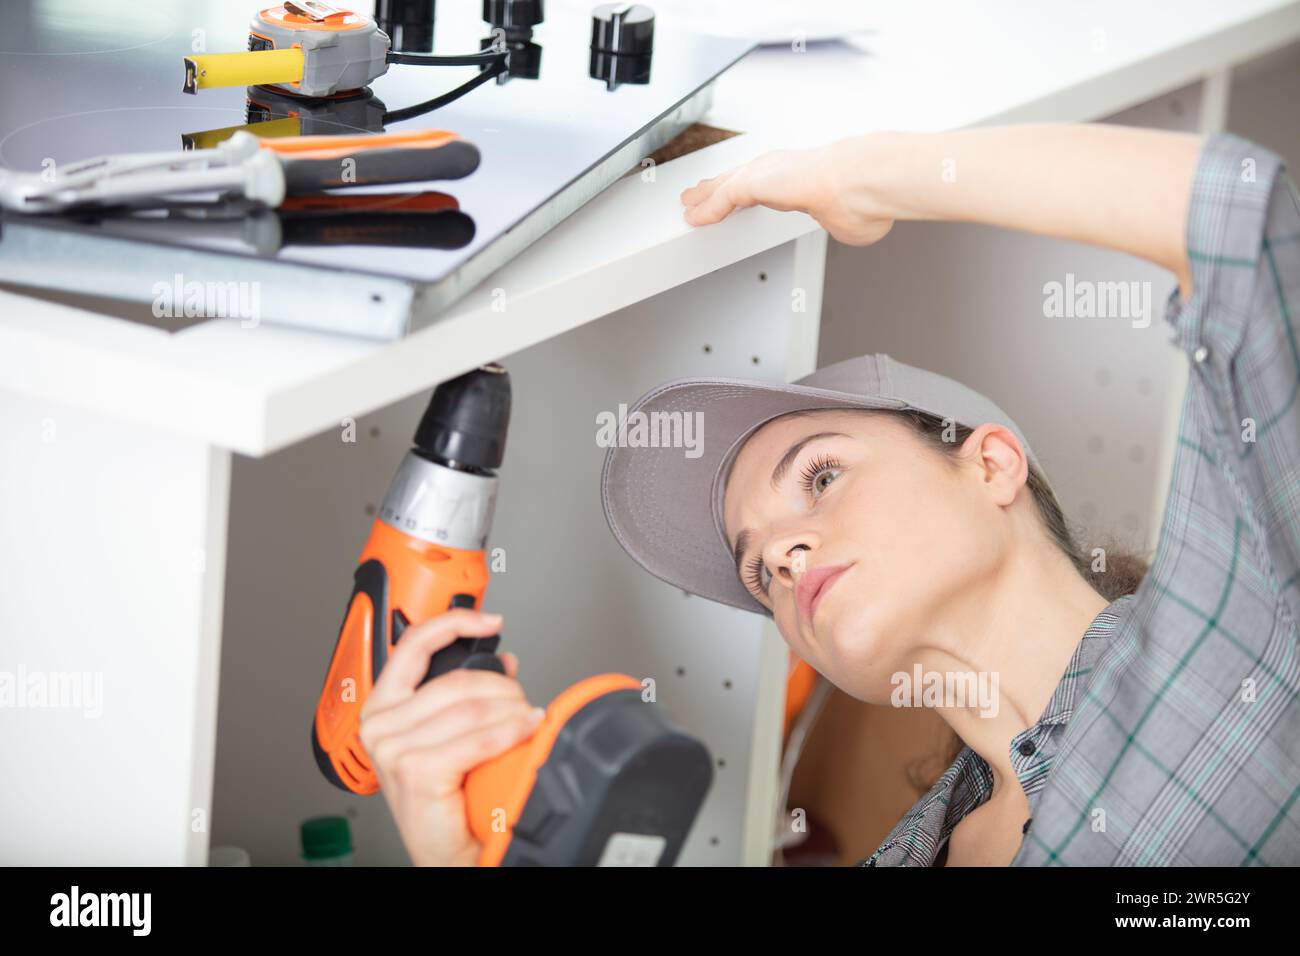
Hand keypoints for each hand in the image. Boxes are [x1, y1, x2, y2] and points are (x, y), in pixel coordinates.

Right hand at [358, 608, 544, 866]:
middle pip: (458, 680)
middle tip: (522, 703)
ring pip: (472, 707)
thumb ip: (467, 695)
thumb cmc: (443, 801)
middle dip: (502, 688)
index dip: (456, 623)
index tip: (490, 620)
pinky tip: (527, 729)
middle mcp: (380, 725)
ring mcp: (394, 748)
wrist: (445, 851)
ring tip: (528, 720)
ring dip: (512, 712)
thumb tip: (504, 662)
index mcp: (382, 707)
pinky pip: (479, 738)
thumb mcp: (450, 736)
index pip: (414, 645)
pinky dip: (510, 732)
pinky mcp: (416, 770)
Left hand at [680, 140, 894, 245]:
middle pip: (740, 178)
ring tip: (688, 203)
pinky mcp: (753, 183)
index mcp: (804, 176)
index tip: (738, 199)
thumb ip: (840, 222)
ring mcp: (766, 174)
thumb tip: (849, 225)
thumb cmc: (864, 199)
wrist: (861, 184)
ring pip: (725, 185)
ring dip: (706, 195)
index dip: (748, 192)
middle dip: (719, 187)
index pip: (767, 184)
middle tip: (700, 194)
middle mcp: (782, 170)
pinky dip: (706, 208)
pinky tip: (693, 217)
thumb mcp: (849, 217)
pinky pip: (720, 198)